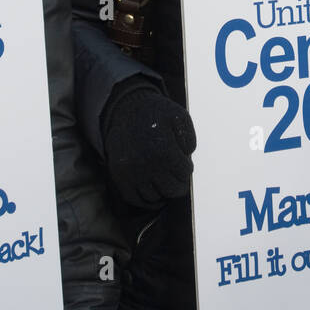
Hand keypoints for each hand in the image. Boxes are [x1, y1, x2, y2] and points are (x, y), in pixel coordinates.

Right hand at [102, 85, 195, 208]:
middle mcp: (146, 164)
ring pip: (154, 197)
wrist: (126, 109)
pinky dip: (145, 200)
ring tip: (163, 180)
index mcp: (164, 150)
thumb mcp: (179, 117)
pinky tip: (153, 191)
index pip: (184, 173)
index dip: (187, 168)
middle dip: (178, 184)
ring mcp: (131, 172)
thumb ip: (190, 139)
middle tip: (177, 176)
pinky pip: (134, 199)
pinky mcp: (119, 176)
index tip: (183, 163)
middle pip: (171, 190)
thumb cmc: (155, 113)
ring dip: (162, 191)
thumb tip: (187, 157)